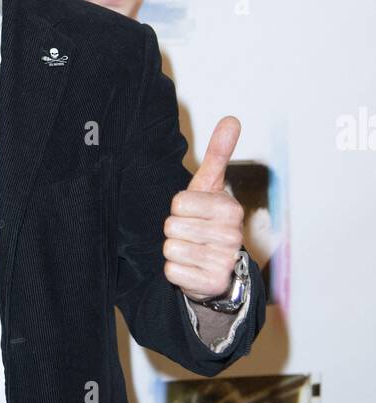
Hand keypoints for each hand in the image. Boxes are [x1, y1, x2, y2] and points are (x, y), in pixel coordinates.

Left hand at [163, 115, 243, 299]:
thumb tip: (232, 119)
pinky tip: (190, 268)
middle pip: (172, 226)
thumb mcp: (209, 187)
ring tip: (190, 249)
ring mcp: (223, 261)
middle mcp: (232, 235)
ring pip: (170, 249)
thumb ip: (219, 154)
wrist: (216, 267)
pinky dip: (174, 271)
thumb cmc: (207, 220)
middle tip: (190, 233)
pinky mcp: (211, 283)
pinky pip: (172, 271)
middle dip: (174, 230)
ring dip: (173, 250)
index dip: (178, 208)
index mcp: (230, 208)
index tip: (191, 213)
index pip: (179, 202)